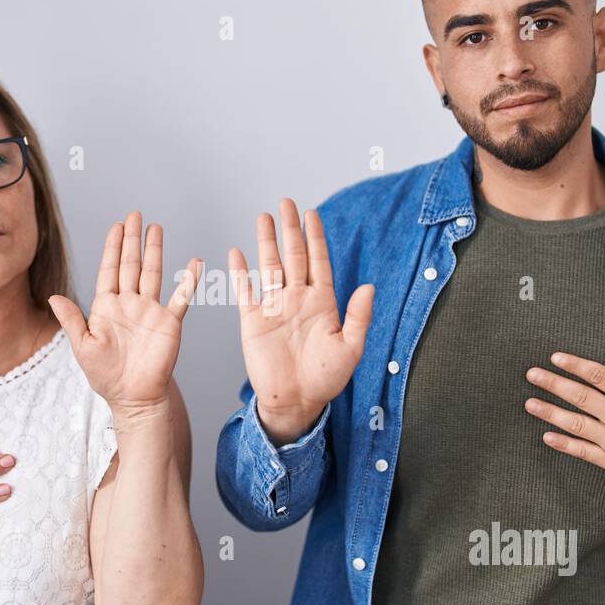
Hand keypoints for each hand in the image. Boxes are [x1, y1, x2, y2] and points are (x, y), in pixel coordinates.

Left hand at [48, 211, 200, 422]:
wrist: (134, 398)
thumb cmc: (106, 377)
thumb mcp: (82, 347)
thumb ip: (70, 320)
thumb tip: (53, 296)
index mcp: (107, 307)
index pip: (110, 270)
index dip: (113, 247)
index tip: (116, 226)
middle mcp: (129, 304)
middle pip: (131, 264)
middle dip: (132, 239)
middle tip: (135, 215)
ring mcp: (150, 311)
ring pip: (153, 273)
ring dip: (154, 250)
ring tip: (156, 228)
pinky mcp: (169, 322)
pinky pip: (181, 297)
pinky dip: (188, 280)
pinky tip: (194, 263)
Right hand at [228, 199, 373, 445]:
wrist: (296, 401)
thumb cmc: (326, 379)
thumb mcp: (351, 348)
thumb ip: (358, 317)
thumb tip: (368, 286)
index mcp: (322, 302)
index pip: (318, 261)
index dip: (315, 237)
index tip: (311, 213)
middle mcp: (297, 299)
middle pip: (293, 255)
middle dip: (290, 229)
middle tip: (285, 202)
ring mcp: (274, 308)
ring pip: (269, 266)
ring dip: (266, 242)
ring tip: (263, 217)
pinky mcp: (253, 321)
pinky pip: (245, 291)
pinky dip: (239, 272)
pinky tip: (236, 252)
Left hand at [521, 328, 604, 494]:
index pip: (599, 375)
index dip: (575, 365)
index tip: (555, 357)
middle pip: (581, 396)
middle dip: (553, 384)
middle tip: (532, 374)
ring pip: (576, 423)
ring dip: (550, 412)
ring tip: (530, 403)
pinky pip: (583, 451)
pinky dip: (563, 443)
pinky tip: (546, 435)